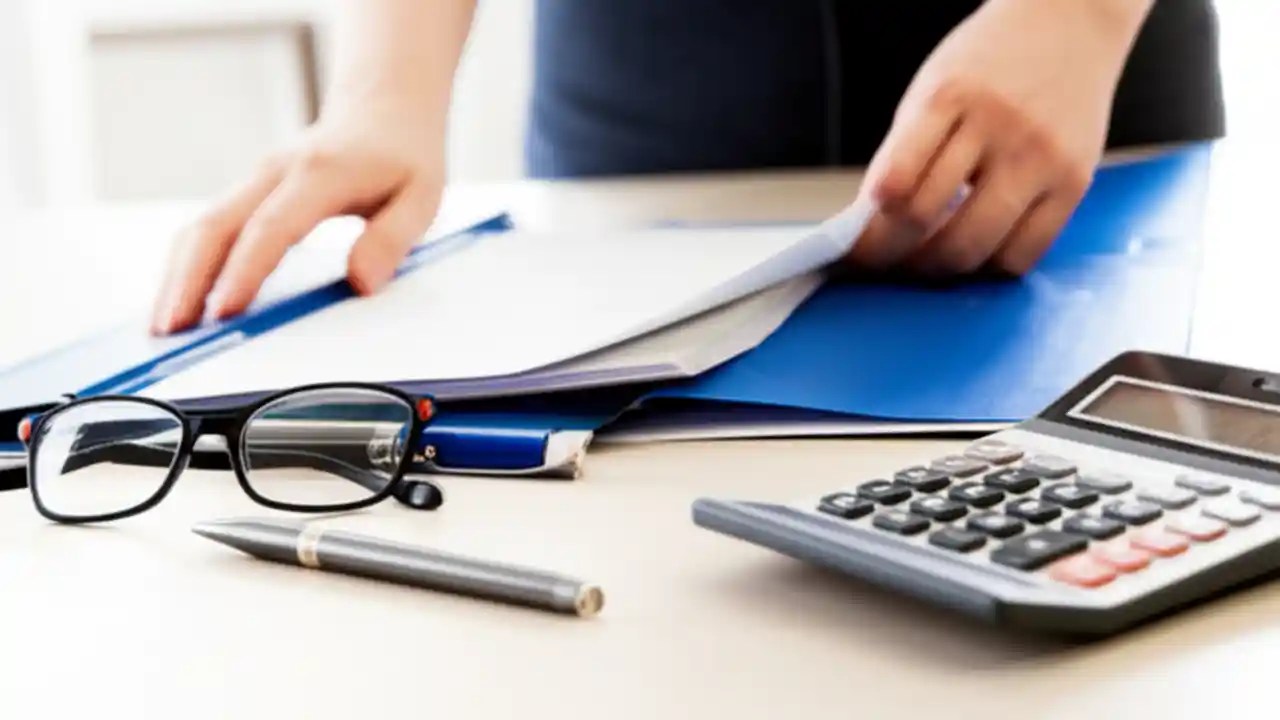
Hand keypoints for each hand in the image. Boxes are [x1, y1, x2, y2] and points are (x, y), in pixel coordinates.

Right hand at [150, 97, 444, 333]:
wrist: (382, 107)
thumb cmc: (402, 155)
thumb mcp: (423, 196)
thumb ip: (393, 239)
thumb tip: (361, 282)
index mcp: (319, 174)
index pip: (271, 228)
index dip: (244, 272)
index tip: (223, 313)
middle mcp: (276, 173)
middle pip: (215, 227)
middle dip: (187, 281)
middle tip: (170, 331)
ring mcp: (256, 181)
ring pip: (202, 228)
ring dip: (178, 277)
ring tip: (163, 327)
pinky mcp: (249, 193)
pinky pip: (210, 229)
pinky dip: (189, 265)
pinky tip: (180, 300)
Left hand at [849, 0, 1151, 275]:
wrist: (1071, 24)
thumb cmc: (986, 66)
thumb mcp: (931, 91)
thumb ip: (902, 155)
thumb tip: (871, 230)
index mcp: (948, 97)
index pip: (895, 185)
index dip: (868, 230)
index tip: (854, 248)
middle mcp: (999, 126)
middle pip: (929, 222)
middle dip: (894, 256)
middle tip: (885, 262)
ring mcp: (1041, 157)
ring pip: (974, 247)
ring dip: (939, 269)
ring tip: (925, 261)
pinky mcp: (1075, 182)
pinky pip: (1023, 254)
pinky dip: (989, 266)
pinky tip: (976, 251)